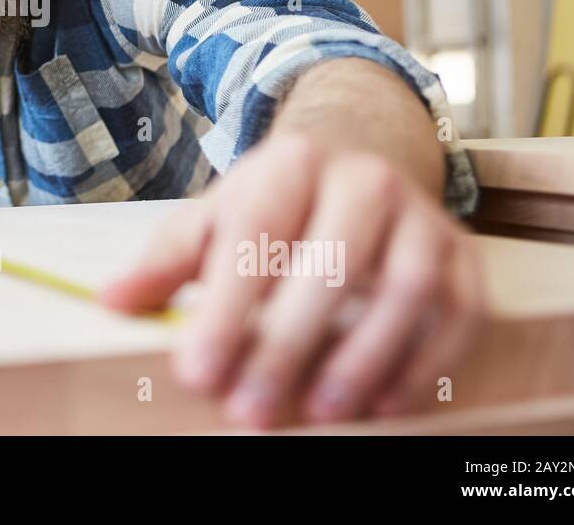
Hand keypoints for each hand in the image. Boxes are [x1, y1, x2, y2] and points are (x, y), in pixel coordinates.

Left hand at [99, 131, 482, 427]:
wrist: (361, 160)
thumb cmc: (276, 205)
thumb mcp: (216, 218)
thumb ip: (167, 262)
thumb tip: (111, 301)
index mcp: (292, 163)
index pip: (257, 233)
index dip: (228, 307)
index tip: (196, 371)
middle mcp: (364, 180)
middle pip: (332, 262)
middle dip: (288, 343)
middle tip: (252, 410)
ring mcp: (421, 215)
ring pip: (405, 286)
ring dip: (366, 356)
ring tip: (322, 413)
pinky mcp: (462, 255)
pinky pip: (459, 311)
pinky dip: (428, 361)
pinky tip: (386, 403)